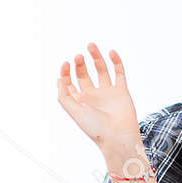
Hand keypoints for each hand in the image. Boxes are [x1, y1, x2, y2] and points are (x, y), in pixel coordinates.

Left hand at [56, 43, 140, 157]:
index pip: (70, 83)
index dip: (66, 72)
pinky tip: (111, 52)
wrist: (118, 137)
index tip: (66, 63)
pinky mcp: (121, 91)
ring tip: (91, 45)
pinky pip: (119, 73)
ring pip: (101, 70)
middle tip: (78, 57)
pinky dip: (116, 62)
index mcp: (80, 102)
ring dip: (96, 57)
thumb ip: (64, 96)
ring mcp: (108, 92)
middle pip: (84, 74)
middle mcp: (93, 96)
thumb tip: (59, 79)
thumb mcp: (74, 112)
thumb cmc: (95, 128)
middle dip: (80, 64)